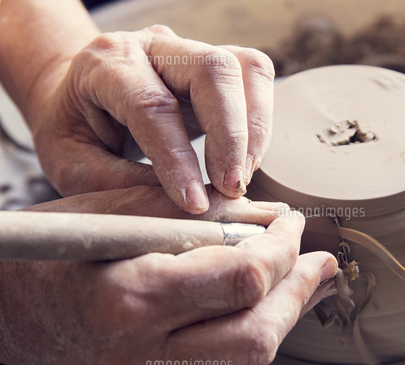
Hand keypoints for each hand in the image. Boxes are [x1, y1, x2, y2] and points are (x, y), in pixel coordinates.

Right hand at [0, 186, 337, 364]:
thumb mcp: (121, 208)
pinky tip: (262, 302)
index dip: (282, 248)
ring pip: (245, 355)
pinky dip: (249, 326)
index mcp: (132, 295)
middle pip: (257, 334)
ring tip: (307, 281)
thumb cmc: (51, 248)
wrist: (0, 305)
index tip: (291, 223)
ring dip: (285, 313)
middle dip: (300, 292)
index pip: (243, 278)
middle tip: (321, 261)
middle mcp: (141, 350)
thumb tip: (265, 216)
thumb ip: (199, 209)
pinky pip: (217, 359)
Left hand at [29, 25, 274, 213]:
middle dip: (230, 136)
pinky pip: (255, 77)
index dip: (178, 158)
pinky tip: (245, 158)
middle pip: (211, 71)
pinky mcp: (217, 63)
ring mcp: (189, 49)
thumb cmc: (75, 133)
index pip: (152, 105)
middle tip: (232, 189)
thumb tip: (182, 208)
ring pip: (244, 68)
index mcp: (105, 65)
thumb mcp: (75, 167)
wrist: (78, 100)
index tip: (195, 203)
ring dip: (254, 128)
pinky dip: (260, 120)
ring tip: (241, 176)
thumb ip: (122, 185)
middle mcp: (152, 46)